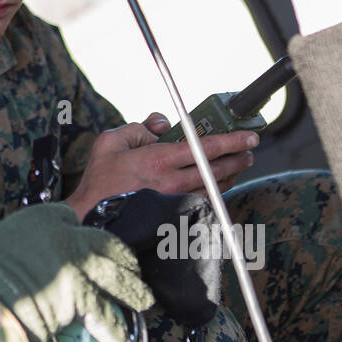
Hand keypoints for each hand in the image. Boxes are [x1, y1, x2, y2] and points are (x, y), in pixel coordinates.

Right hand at [0, 203, 152, 341]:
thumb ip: (16, 247)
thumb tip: (19, 263)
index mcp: (38, 217)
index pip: (69, 217)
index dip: (78, 234)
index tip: (83, 247)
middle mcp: (63, 234)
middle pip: (105, 242)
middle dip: (122, 258)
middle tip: (132, 269)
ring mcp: (76, 263)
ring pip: (116, 274)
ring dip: (133, 290)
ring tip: (144, 301)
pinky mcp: (81, 294)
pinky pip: (106, 314)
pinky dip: (117, 331)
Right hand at [65, 115, 257, 219]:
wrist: (92, 217)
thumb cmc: (100, 180)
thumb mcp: (110, 141)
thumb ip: (138, 127)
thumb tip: (162, 124)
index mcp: (158, 160)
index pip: (205, 147)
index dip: (232, 140)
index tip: (249, 136)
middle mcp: (172, 182)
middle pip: (217, 169)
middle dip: (238, 158)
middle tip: (249, 150)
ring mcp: (174, 202)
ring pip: (214, 188)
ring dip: (231, 175)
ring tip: (238, 165)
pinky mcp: (173, 216)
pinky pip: (204, 202)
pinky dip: (215, 192)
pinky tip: (217, 186)